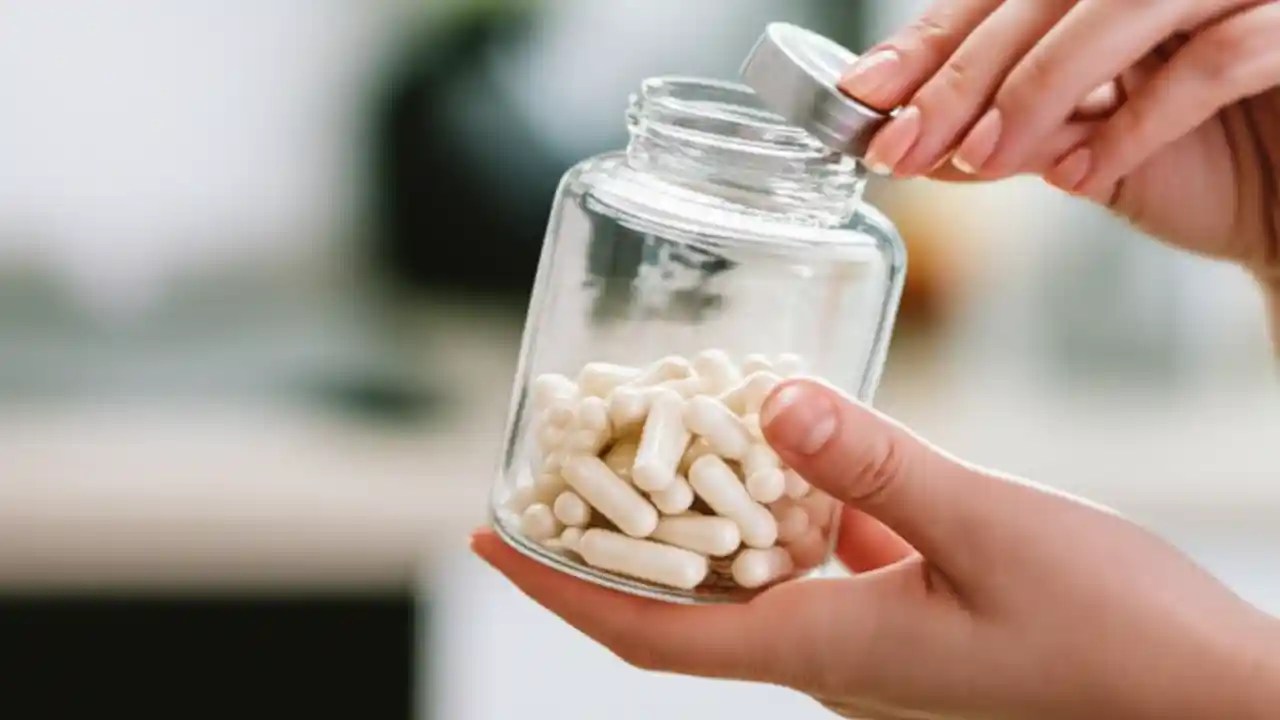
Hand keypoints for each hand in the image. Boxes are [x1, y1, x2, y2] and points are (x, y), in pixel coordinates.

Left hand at [472, 379, 1279, 718]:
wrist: (1204, 702)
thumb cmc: (1111, 638)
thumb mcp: (988, 528)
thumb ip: (874, 465)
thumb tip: (771, 400)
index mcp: (826, 652)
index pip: (649, 635)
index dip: (556, 588)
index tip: (482, 538)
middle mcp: (832, 657)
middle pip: (683, 603)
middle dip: (608, 544)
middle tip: (557, 467)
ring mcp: (872, 640)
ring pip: (751, 574)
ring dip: (697, 515)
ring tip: (656, 439)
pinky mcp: (912, 616)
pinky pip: (817, 558)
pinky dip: (783, 506)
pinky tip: (791, 447)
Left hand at [839, 0, 1279, 287]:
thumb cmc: (1215, 167)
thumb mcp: (1090, 152)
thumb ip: (1011, 137)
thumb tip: (909, 144)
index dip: (933, 39)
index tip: (867, 93)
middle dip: (964, 74)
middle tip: (901, 142)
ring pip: (1122, 7)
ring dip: (1036, 89)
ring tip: (980, 158)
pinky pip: (1214, 62)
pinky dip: (1136, 122)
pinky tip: (1078, 175)